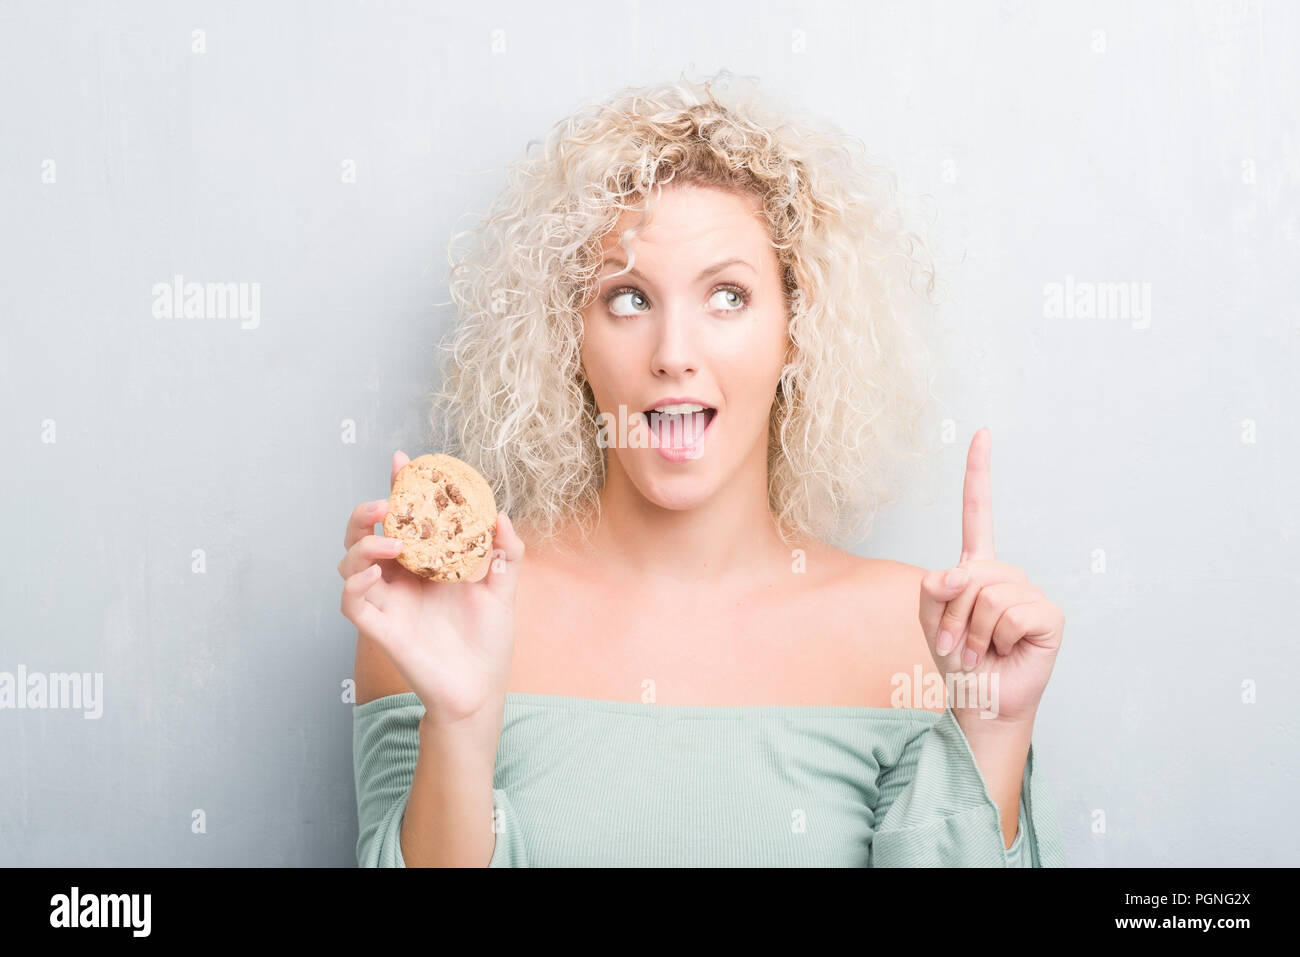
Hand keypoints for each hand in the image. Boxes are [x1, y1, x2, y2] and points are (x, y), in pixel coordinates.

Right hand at [338, 451, 525, 724]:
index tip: (403, 461)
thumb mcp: (503, 590)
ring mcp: (387, 603)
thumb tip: (501, 515)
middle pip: (364, 534)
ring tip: (392, 543)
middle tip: (385, 503)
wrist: (481, 690)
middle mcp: (399, 579)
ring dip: (363, 544)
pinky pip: (352, 603)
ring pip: (349, 563)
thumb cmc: (489, 642)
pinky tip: (376, 573)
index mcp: (424, 564)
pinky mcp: (380, 629)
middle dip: (365, 512)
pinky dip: (355, 583)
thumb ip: (507, 553)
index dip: (398, 488)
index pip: (403, 518)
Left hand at [918, 428, 1063, 727]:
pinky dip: (996, 639)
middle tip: (958, 645)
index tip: (982, 433)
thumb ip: (934, 588)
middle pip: (969, 572)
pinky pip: (1009, 614)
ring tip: (979, 652)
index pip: (979, 513)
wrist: (980, 700)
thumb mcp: (930, 619)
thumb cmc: (958, 659)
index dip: (980, 474)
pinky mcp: (1048, 616)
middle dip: (952, 615)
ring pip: (986, 596)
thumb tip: (962, 573)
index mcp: (977, 568)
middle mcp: (1007, 575)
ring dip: (972, 632)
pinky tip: (1004, 652)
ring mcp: (1030, 592)